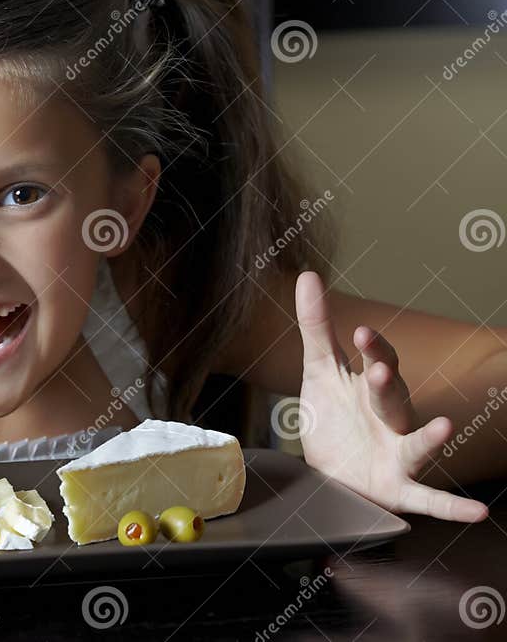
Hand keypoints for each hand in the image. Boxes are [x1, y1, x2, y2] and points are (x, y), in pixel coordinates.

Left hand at [292, 271, 487, 522]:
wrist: (330, 470)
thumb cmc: (334, 415)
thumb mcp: (320, 370)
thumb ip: (317, 325)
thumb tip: (310, 275)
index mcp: (374, 387)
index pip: (377, 362)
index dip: (371, 349)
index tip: (358, 333)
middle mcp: (392, 417)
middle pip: (392, 398)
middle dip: (386, 384)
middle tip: (377, 369)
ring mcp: (398, 453)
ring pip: (415, 443)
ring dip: (429, 437)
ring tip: (446, 426)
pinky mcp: (397, 488)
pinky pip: (427, 499)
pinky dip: (450, 506)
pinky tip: (477, 511)